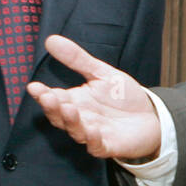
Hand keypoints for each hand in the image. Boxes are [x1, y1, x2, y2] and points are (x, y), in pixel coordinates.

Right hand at [27, 35, 161, 159]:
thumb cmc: (123, 96)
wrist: (151, 117)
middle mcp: (80, 118)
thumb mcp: (101, 73)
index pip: (53, 97)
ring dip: (71, 121)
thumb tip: (51, 39)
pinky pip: (97, 146)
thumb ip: (77, 59)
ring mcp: (92, 133)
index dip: (42, 93)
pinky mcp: (108, 146)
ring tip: (68, 108)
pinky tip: (91, 130)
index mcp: (75, 101)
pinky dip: (93, 140)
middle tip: (47, 96)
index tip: (33, 86)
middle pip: (59, 116)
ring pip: (76, 130)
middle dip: (52, 107)